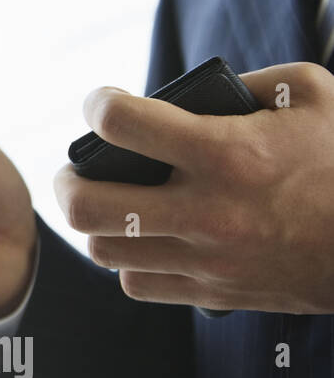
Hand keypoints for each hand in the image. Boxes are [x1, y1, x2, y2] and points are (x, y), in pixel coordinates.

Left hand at [53, 62, 333, 313]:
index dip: (99, 104)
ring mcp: (208, 260)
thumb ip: (241, 83)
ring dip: (94, 223)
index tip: (103, 103)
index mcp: (227, 154)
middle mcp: (207, 212)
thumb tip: (184, 93)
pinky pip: (137, 285)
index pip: (121, 125)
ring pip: (104, 251)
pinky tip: (142, 240)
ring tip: (105, 203)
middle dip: (68, 180)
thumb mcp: (310, 93)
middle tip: (78, 168)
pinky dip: (129, 261)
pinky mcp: (214, 293)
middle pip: (87, 206)